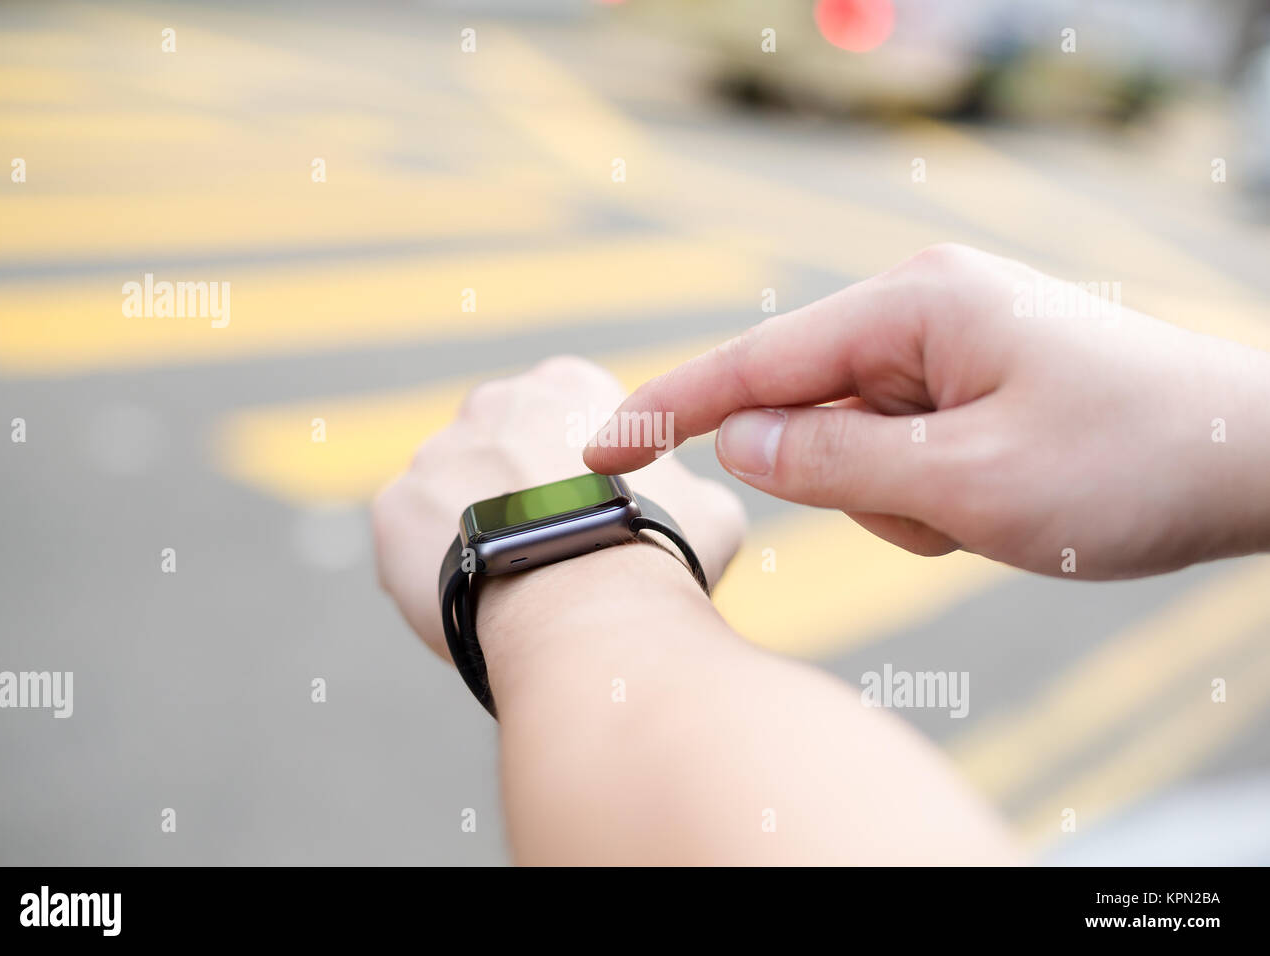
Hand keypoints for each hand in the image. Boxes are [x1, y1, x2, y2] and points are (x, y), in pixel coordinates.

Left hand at [373, 356, 745, 658]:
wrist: (582, 604)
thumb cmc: (651, 550)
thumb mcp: (708, 508)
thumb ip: (687, 489)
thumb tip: (690, 505)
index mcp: (568, 386)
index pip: (564, 417)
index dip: (577, 473)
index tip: (588, 515)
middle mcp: (494, 401)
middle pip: (499, 452)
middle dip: (516, 496)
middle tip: (545, 555)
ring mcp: (437, 450)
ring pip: (449, 496)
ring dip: (471, 531)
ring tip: (507, 590)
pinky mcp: (394, 506)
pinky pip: (408, 540)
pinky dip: (431, 570)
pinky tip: (469, 603)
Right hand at [584, 244, 1269, 578]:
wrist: (1255, 460)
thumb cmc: (1127, 460)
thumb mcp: (968, 481)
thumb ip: (836, 461)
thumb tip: (738, 443)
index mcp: (914, 305)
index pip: (757, 362)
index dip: (670, 409)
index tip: (599, 445)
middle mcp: (923, 311)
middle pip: (809, 409)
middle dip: (848, 482)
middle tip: (938, 515)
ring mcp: (948, 348)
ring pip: (856, 444)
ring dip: (900, 500)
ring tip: (986, 509)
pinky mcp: (970, 385)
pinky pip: (902, 451)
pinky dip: (929, 497)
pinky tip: (999, 502)